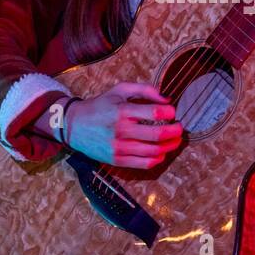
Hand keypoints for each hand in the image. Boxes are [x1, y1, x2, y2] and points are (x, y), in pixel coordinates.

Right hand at [65, 82, 182, 167]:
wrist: (74, 125)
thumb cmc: (100, 105)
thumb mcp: (119, 90)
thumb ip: (144, 90)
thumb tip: (167, 99)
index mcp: (123, 111)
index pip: (154, 113)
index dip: (170, 113)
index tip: (173, 112)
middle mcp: (121, 131)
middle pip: (158, 135)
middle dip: (175, 131)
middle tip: (180, 128)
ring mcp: (118, 148)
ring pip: (153, 151)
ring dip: (170, 146)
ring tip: (175, 141)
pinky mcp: (116, 160)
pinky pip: (143, 164)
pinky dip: (157, 159)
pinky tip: (162, 153)